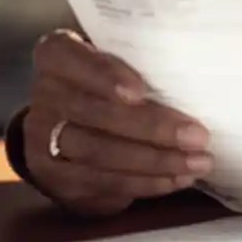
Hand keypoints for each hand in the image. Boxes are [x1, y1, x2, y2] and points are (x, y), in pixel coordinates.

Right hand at [23, 30, 213, 215]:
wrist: (70, 124)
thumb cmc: (111, 81)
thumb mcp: (119, 58)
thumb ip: (141, 59)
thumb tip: (198, 71)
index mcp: (56, 56)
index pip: (66, 57)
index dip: (102, 75)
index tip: (140, 91)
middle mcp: (43, 97)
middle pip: (93, 114)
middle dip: (151, 128)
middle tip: (197, 136)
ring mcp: (42, 143)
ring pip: (99, 155)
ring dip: (155, 162)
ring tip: (197, 162)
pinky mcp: (57, 181)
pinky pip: (103, 184)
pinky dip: (145, 183)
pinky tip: (176, 178)